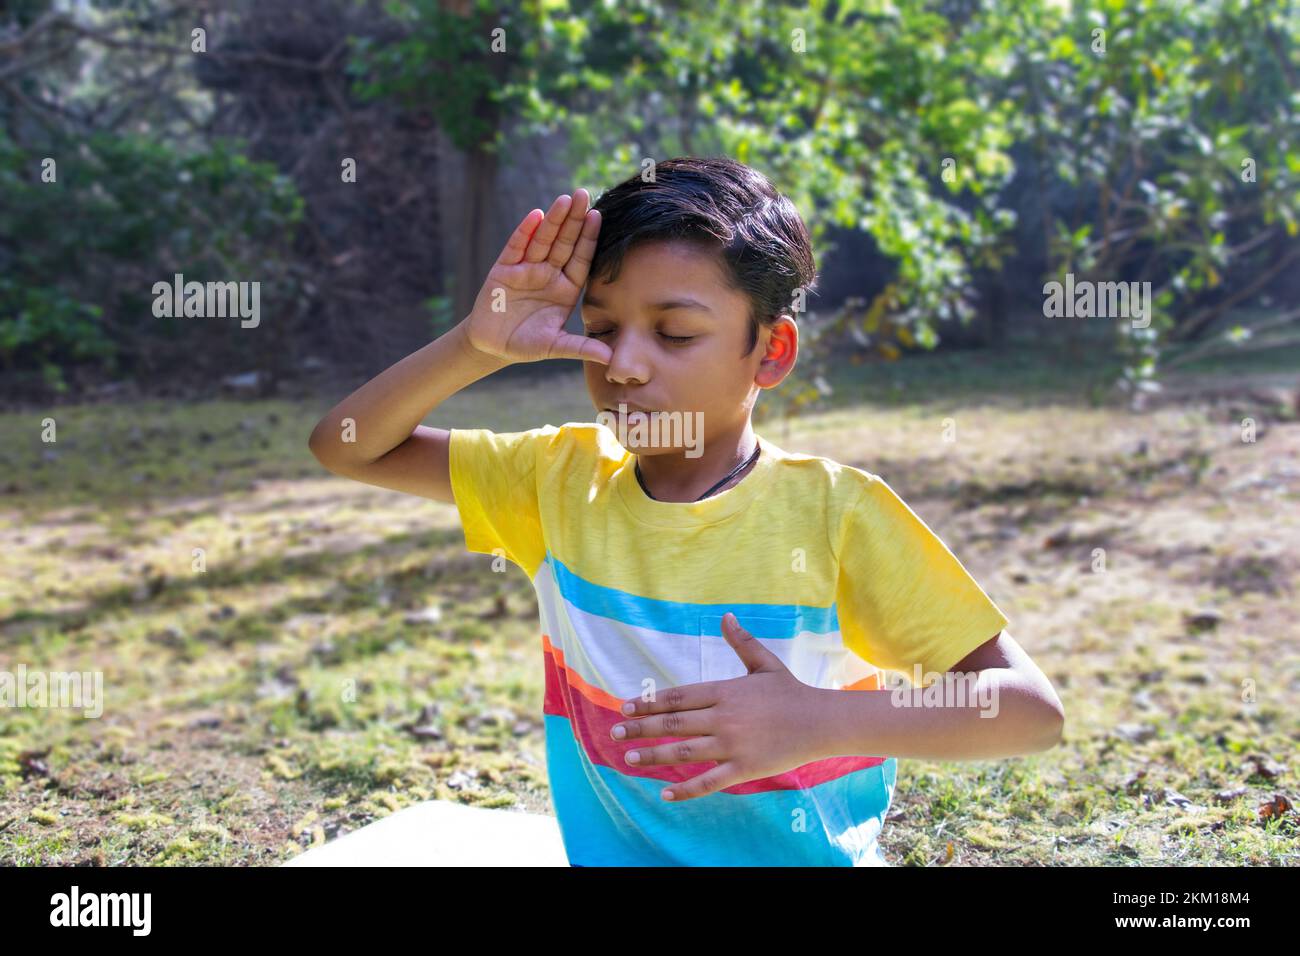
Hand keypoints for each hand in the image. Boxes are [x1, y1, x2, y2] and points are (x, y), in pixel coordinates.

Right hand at [461, 189, 611, 364]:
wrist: (490, 347)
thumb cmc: (525, 345)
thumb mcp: (555, 347)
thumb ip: (580, 348)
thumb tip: (610, 358)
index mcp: (565, 289)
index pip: (580, 259)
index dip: (588, 239)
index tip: (599, 217)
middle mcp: (548, 275)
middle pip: (564, 243)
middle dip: (574, 219)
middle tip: (585, 194)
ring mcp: (526, 269)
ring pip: (542, 240)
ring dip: (553, 220)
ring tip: (565, 199)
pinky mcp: (504, 270)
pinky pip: (516, 247)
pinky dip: (525, 233)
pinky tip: (536, 216)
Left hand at [611, 612, 824, 801]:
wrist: (821, 722)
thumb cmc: (791, 692)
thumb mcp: (764, 663)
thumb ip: (741, 642)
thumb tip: (726, 615)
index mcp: (725, 691)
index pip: (678, 697)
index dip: (649, 702)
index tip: (626, 707)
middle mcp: (724, 718)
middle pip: (674, 723)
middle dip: (641, 728)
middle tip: (615, 733)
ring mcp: (732, 745)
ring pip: (684, 752)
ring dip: (654, 755)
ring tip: (629, 758)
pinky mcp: (743, 768)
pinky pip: (708, 781)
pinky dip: (685, 789)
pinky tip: (665, 792)